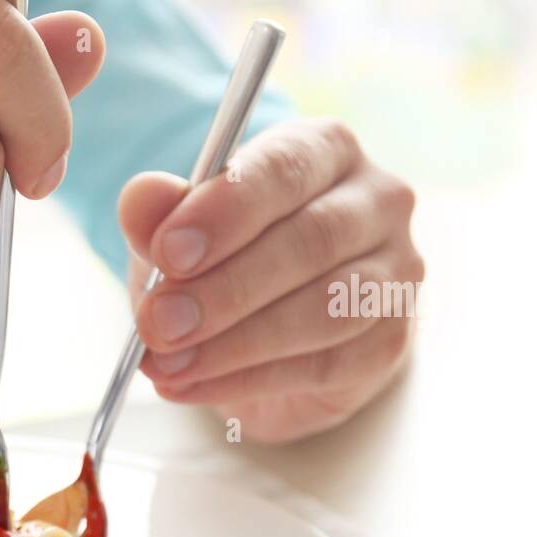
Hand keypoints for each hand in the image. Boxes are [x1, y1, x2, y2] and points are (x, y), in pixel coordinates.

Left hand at [118, 118, 423, 442]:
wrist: (271, 338)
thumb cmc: (225, 262)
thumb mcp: (177, 234)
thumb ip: (158, 216)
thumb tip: (141, 199)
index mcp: (324, 150)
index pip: (284, 167)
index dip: (224, 211)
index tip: (167, 252)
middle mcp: (376, 200)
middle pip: (310, 240)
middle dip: (224, 289)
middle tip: (159, 324)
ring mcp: (395, 271)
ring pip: (324, 308)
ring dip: (235, 343)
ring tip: (168, 365)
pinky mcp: (388, 339)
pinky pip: (323, 363)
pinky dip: (248, 380)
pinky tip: (195, 386)